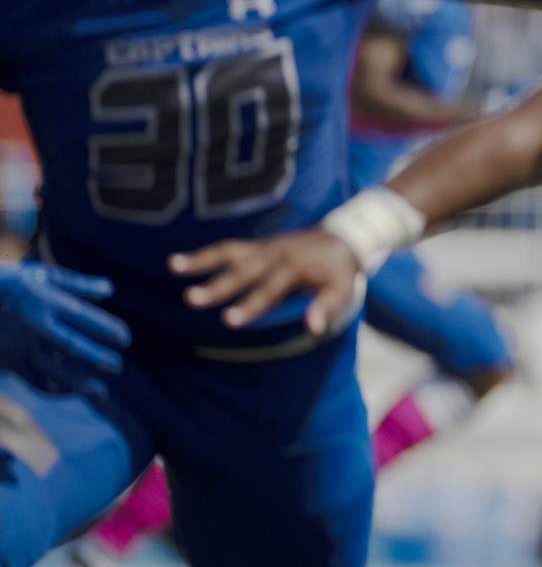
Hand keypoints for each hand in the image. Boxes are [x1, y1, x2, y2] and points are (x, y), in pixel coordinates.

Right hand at [0, 261, 129, 400]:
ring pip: (50, 370)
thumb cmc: (10, 281)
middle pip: (70, 344)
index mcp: (46, 302)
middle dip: (96, 356)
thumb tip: (110, 290)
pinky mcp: (7, 359)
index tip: (126, 340)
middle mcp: (34, 325)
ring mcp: (19, 344)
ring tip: (101, 393)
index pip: (84, 317)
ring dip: (77, 384)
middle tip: (118, 366)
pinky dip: (55, 389)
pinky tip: (72, 392)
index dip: (107, 329)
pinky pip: (34, 380)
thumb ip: (78, 285)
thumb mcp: (43, 275)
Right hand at [172, 229, 362, 334]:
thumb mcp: (341, 288)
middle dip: (217, 286)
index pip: (269, 290)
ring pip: (229, 252)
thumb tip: (314, 329)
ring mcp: (264, 247)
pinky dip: (205, 255)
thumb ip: (326, 307)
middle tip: (191, 301)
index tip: (227, 321)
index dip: (250, 305)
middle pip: (242, 271)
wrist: (344, 237)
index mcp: (295, 267)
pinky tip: (178, 263)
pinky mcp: (257, 246)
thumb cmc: (340, 270)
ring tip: (172, 266)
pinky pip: (228, 248)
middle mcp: (275, 254)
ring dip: (200, 260)